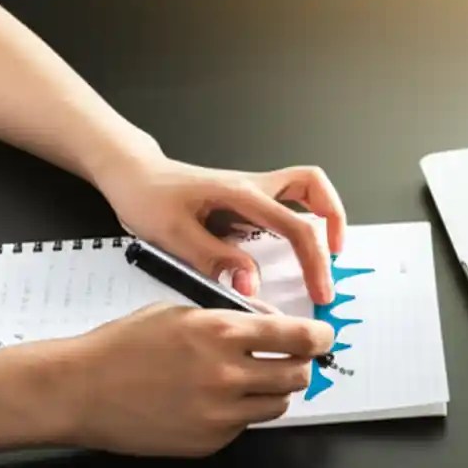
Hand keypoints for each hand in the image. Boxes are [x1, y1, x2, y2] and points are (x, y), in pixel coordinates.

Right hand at [58, 303, 333, 457]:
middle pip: (297, 375)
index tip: (323, 338)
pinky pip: (245, 426)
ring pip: (278, 405)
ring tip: (249, 379)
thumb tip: (270, 324)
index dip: (319, 338)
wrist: (79, 390)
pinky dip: (240, 412)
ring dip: (274, 390)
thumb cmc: (123, 346)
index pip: (298, 338)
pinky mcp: (210, 441)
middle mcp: (226, 374)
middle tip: (289, 360)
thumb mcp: (180, 312)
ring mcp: (219, 414)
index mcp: (221, 332)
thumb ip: (230, 317)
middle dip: (299, 365)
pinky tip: (212, 400)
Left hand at [94, 155, 346, 303]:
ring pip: (305, 189)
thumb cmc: (147, 198)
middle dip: (334, 220)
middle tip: (336, 259)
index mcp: (240, 194)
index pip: (295, 226)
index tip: (319, 293)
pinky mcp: (246, 201)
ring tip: (326, 251)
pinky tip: (293, 249)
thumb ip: (215, 261)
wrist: (131, 175)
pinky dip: (302, 221)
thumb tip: (252, 285)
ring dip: (323, 215)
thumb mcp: (172, 235)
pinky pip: (287, 204)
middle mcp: (253, 187)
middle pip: (313, 185)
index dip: (314, 262)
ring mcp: (252, 191)